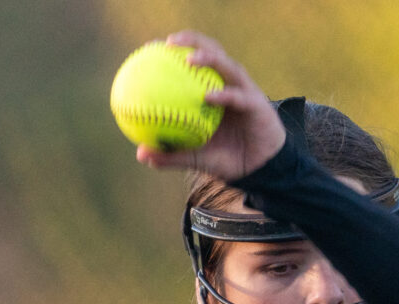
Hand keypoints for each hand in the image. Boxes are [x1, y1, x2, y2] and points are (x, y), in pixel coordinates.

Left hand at [135, 31, 286, 180]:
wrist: (257, 169)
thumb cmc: (226, 157)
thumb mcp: (194, 158)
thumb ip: (170, 154)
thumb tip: (140, 154)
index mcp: (213, 88)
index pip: (193, 61)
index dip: (174, 50)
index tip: (149, 47)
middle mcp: (228, 83)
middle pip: (211, 50)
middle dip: (192, 40)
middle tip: (169, 43)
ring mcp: (244, 90)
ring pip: (227, 66)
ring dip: (209, 59)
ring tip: (189, 60)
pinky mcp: (257, 104)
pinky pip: (238, 97)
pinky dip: (224, 95)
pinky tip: (209, 97)